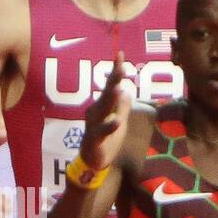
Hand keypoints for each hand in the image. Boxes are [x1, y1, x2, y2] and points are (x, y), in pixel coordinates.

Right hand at [80, 51, 131, 171]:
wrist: (92, 163)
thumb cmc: (105, 141)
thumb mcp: (118, 122)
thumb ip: (121, 107)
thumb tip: (125, 91)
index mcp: (102, 107)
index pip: (110, 86)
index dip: (115, 71)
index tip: (120, 54)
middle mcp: (96, 112)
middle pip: (106, 94)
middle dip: (113, 80)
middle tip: (120, 66)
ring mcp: (93, 125)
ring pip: (102, 110)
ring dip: (109, 99)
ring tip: (118, 88)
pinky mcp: (93, 140)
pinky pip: (101, 132)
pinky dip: (109, 127)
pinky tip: (117, 121)